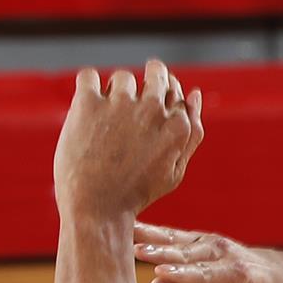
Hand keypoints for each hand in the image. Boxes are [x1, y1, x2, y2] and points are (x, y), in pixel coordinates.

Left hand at [53, 59, 204, 220]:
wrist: (94, 209)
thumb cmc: (135, 193)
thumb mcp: (175, 170)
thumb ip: (192, 132)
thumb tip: (196, 93)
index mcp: (178, 125)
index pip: (175, 90)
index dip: (160, 99)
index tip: (144, 117)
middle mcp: (153, 109)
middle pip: (156, 72)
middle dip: (144, 82)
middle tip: (126, 108)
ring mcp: (120, 104)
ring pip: (123, 76)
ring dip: (114, 91)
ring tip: (105, 119)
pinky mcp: (89, 104)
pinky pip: (89, 76)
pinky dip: (87, 85)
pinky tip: (87, 105)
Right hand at [133, 223, 282, 282]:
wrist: (270, 279)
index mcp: (239, 277)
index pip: (206, 275)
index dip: (183, 274)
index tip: (160, 272)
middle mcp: (225, 253)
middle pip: (189, 254)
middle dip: (163, 253)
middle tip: (137, 252)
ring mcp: (212, 241)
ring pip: (177, 240)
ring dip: (151, 237)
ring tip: (126, 233)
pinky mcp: (198, 237)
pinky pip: (172, 234)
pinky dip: (151, 230)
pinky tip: (130, 227)